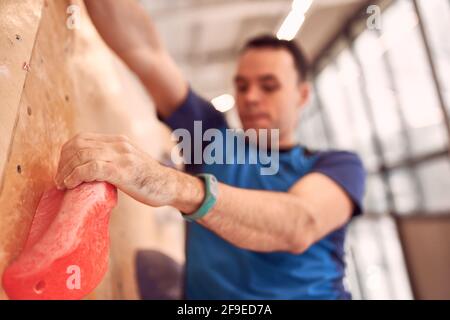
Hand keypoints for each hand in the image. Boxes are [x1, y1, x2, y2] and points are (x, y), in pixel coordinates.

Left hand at [55, 132, 175, 206]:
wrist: (170, 186)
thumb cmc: (149, 180)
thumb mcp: (130, 163)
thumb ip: (113, 160)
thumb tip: (90, 170)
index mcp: (119, 141)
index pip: (82, 138)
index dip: (66, 153)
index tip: (63, 170)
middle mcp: (119, 145)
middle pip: (78, 145)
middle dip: (62, 163)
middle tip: (60, 179)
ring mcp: (121, 157)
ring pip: (81, 155)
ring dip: (66, 171)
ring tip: (63, 184)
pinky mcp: (122, 171)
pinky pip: (91, 168)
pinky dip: (75, 176)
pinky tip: (71, 184)